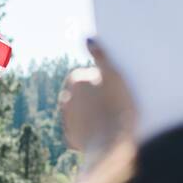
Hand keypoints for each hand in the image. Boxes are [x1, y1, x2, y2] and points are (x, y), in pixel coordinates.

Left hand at [60, 38, 137, 156]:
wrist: (113, 144)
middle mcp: (65, 98)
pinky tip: (105, 133)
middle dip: (96, 98)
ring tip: (111, 120)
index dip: (104, 81)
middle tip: (116, 104)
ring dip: (94, 115)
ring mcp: (67, 120)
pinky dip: (91, 132)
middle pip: (85, 95)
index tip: (116, 89)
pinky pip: (84, 132)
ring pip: (83, 113)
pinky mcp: (72, 139)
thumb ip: (101, 55)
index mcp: (74, 80)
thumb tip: (89, 38)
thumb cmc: (117, 106)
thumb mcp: (113, 75)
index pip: (90, 75)